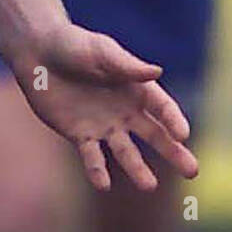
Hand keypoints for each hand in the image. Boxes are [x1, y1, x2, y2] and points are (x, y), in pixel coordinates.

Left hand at [14, 23, 198, 191]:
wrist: (38, 52)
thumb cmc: (73, 44)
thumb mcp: (100, 51)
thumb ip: (126, 65)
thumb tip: (156, 71)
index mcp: (135, 87)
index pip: (162, 108)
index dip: (173, 120)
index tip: (182, 135)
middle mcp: (124, 110)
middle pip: (154, 134)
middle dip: (173, 152)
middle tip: (193, 170)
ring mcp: (103, 125)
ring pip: (126, 152)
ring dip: (138, 169)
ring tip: (149, 186)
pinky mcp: (80, 134)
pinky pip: (92, 157)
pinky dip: (97, 171)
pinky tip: (103, 185)